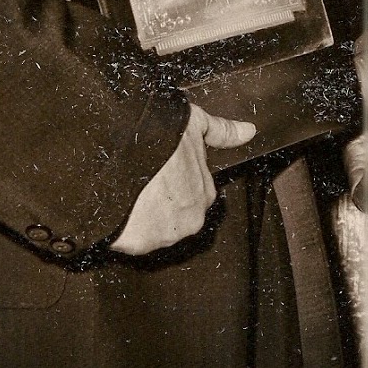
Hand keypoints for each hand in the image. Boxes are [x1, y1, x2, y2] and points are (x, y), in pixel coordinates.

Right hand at [111, 104, 255, 256]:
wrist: (126, 151)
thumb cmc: (162, 136)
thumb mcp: (195, 124)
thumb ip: (223, 133)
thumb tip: (249, 132)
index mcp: (205, 193)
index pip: (191, 194)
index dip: (172, 181)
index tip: (158, 174)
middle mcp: (192, 218)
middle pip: (173, 215)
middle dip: (158, 203)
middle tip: (140, 183)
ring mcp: (166, 233)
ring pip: (152, 228)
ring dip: (141, 216)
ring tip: (127, 193)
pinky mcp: (141, 243)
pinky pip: (131, 238)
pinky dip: (124, 227)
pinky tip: (118, 207)